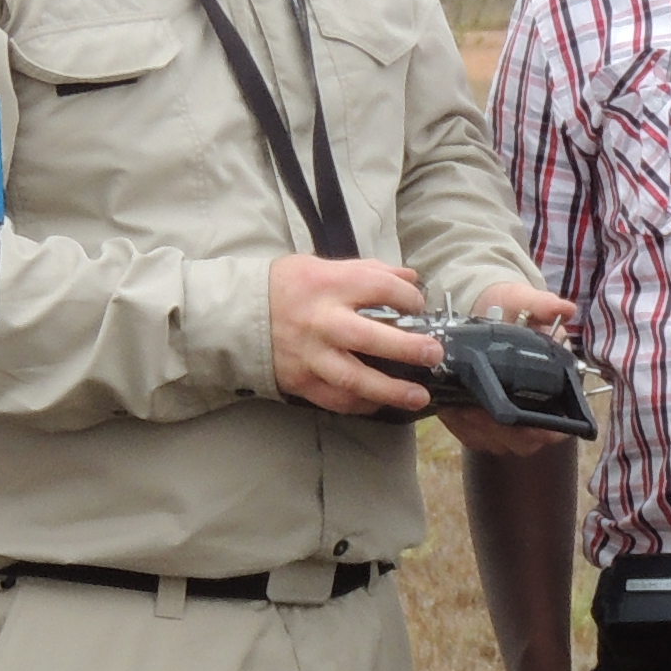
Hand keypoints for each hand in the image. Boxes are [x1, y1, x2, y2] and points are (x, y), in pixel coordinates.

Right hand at [270, 255, 443, 416]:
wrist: (236, 316)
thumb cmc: (285, 287)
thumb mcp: (322, 266)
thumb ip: (368, 271)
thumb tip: (410, 278)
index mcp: (328, 285)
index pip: (379, 288)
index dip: (407, 297)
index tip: (418, 306)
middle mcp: (321, 322)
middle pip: (370, 337)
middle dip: (407, 348)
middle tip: (434, 354)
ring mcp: (310, 355)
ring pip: (355, 378)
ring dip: (390, 390)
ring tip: (419, 395)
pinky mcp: (301, 381)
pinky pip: (336, 399)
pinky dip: (362, 404)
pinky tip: (381, 402)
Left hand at [439, 277, 586, 457]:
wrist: (481, 310)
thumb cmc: (509, 309)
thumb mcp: (524, 301)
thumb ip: (542, 306)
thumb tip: (564, 310)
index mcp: (555, 387)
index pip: (558, 427)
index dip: (542, 430)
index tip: (520, 419)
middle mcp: (534, 411)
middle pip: (523, 442)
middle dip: (497, 430)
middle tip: (474, 409)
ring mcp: (507, 422)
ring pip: (495, 443)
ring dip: (474, 429)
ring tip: (458, 407)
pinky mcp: (480, 424)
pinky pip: (471, 438)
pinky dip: (459, 427)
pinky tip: (449, 409)